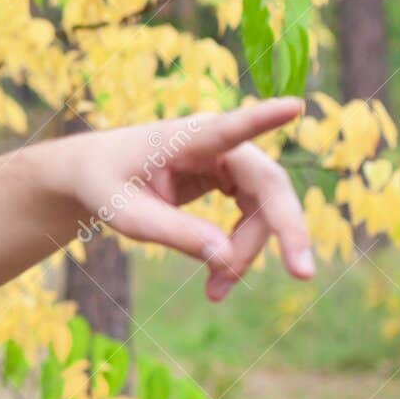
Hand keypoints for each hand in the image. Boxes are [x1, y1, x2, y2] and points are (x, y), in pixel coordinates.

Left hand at [60, 97, 315, 302]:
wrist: (97, 171)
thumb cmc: (106, 185)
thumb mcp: (128, 216)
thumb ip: (175, 232)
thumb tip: (227, 258)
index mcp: (183, 138)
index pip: (227, 129)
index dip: (262, 119)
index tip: (293, 106)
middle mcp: (216, 141)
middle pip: (267, 186)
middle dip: (285, 231)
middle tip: (302, 275)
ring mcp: (229, 158)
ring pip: (264, 208)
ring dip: (247, 252)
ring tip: (215, 291)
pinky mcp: (232, 177)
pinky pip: (253, 215)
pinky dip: (240, 249)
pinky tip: (220, 278)